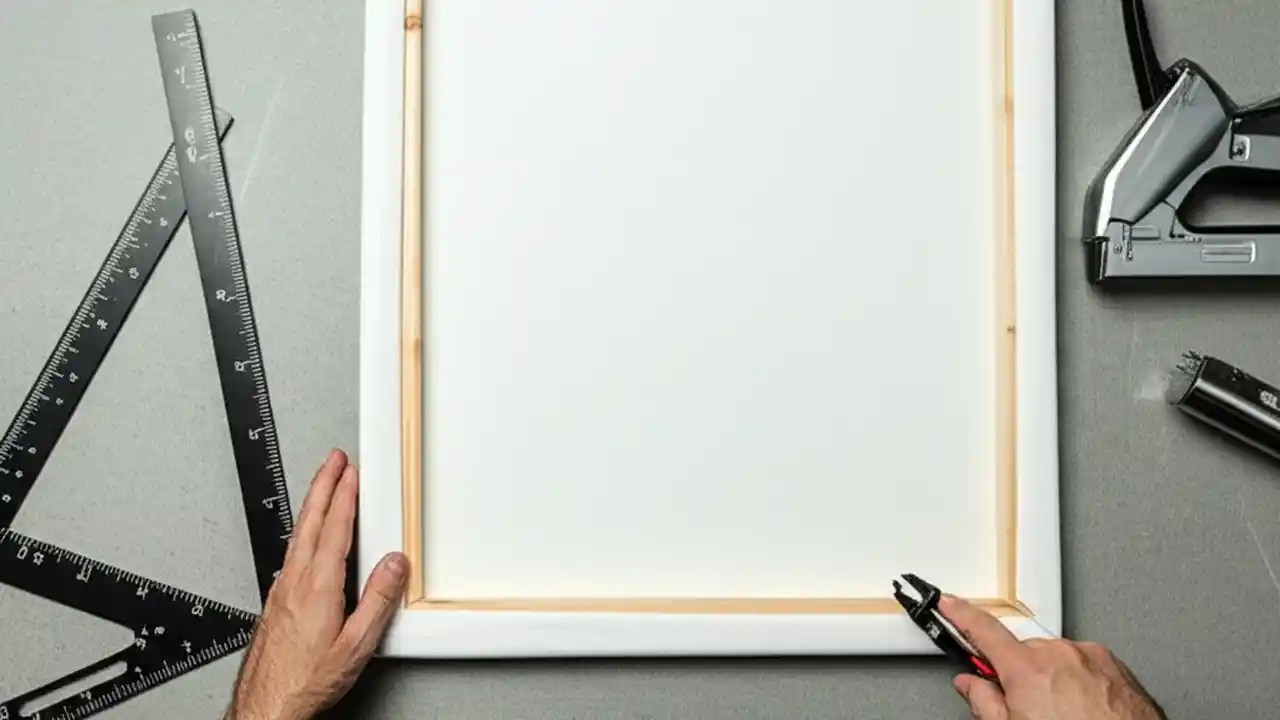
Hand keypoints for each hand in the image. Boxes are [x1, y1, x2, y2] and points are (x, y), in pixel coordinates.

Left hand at [227, 449, 408, 719]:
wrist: (268, 706)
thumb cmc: (307, 680)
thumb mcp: (357, 644)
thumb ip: (378, 600)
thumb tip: (394, 564)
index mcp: (318, 586)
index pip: (335, 529)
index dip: (344, 495)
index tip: (351, 472)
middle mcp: (295, 582)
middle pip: (311, 521)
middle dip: (324, 485)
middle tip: (333, 460)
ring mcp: (282, 590)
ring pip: (298, 535)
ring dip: (313, 505)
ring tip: (323, 486)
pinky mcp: (276, 602)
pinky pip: (292, 553)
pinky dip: (304, 532)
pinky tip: (309, 535)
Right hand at [940, 595, 1164, 719]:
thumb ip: (985, 703)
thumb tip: (972, 686)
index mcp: (1027, 668)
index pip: (982, 630)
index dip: (960, 614)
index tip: (948, 604)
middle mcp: (1059, 654)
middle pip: (1022, 653)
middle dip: (1017, 674)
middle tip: (1021, 706)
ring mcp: (1090, 657)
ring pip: (1055, 659)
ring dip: (1050, 679)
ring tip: (1061, 715)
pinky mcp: (1115, 665)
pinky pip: (1084, 664)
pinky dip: (1077, 681)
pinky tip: (1082, 710)